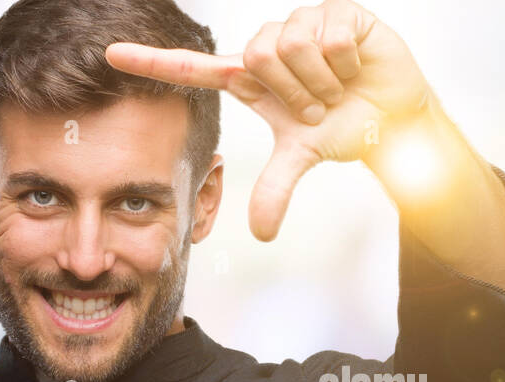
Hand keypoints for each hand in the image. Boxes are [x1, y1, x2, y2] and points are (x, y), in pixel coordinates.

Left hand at [105, 0, 429, 240]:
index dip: (153, 63)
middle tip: (319, 106)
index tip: (109, 56)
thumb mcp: (302, 157)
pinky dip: (346, 61)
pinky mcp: (338, 12)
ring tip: (338, 87)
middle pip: (259, 56)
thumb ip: (276, 189)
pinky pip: (328, 33)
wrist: (395, 118)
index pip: (193, 68)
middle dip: (296, 93)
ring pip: (292, 44)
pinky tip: (356, 66)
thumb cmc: (343, 128)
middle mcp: (270, 45)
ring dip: (321, 80)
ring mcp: (303, 23)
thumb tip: (261, 235)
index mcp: (251, 77)